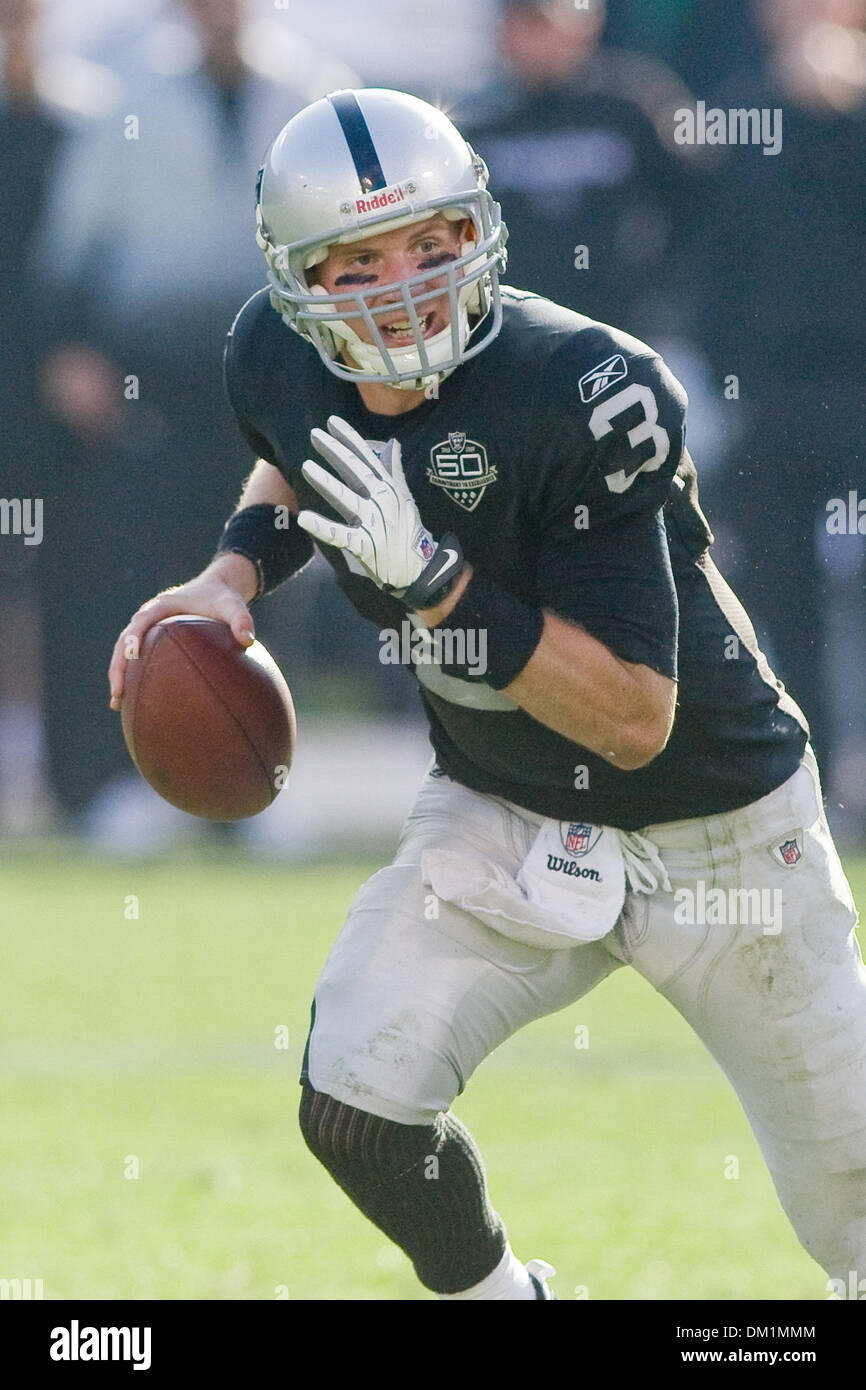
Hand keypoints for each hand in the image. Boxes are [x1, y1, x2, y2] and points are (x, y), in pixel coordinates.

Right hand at [107, 556, 256, 710]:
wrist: (216, 588)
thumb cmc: (222, 598)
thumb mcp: (234, 606)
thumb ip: (241, 620)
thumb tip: (248, 641)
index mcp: (162, 606)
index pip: (141, 622)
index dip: (132, 639)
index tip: (130, 659)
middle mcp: (149, 615)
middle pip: (124, 641)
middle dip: (118, 666)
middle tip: (118, 693)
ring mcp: (148, 627)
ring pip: (124, 651)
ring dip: (119, 675)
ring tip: (118, 703)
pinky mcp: (152, 638)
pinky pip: (137, 657)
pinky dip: (132, 676)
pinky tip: (134, 700)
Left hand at [296, 416, 434, 592]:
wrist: (418, 568)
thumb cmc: (408, 531)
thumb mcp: (404, 497)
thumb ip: (393, 470)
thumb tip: (393, 443)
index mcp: (389, 488)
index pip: (367, 457)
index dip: (350, 438)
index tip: (332, 422)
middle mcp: (383, 501)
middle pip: (356, 472)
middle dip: (335, 452)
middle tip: (314, 435)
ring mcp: (375, 523)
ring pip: (347, 499)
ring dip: (326, 482)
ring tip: (306, 467)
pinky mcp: (366, 546)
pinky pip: (341, 535)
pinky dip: (322, 528)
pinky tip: (304, 518)